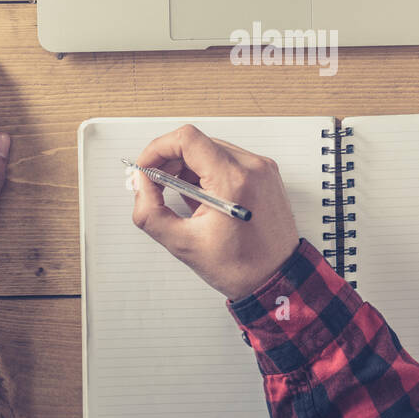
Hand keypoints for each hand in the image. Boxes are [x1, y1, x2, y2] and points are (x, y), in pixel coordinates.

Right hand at [131, 125, 299, 300]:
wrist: (277, 278)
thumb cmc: (241, 267)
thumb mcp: (183, 244)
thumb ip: (150, 212)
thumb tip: (140, 185)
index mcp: (234, 181)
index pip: (187, 139)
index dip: (158, 148)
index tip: (146, 166)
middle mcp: (252, 167)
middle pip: (197, 142)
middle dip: (169, 160)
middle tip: (154, 184)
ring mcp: (262, 168)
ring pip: (211, 148)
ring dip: (187, 167)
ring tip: (180, 196)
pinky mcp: (265, 173)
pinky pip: (227, 159)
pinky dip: (206, 172)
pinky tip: (200, 196)